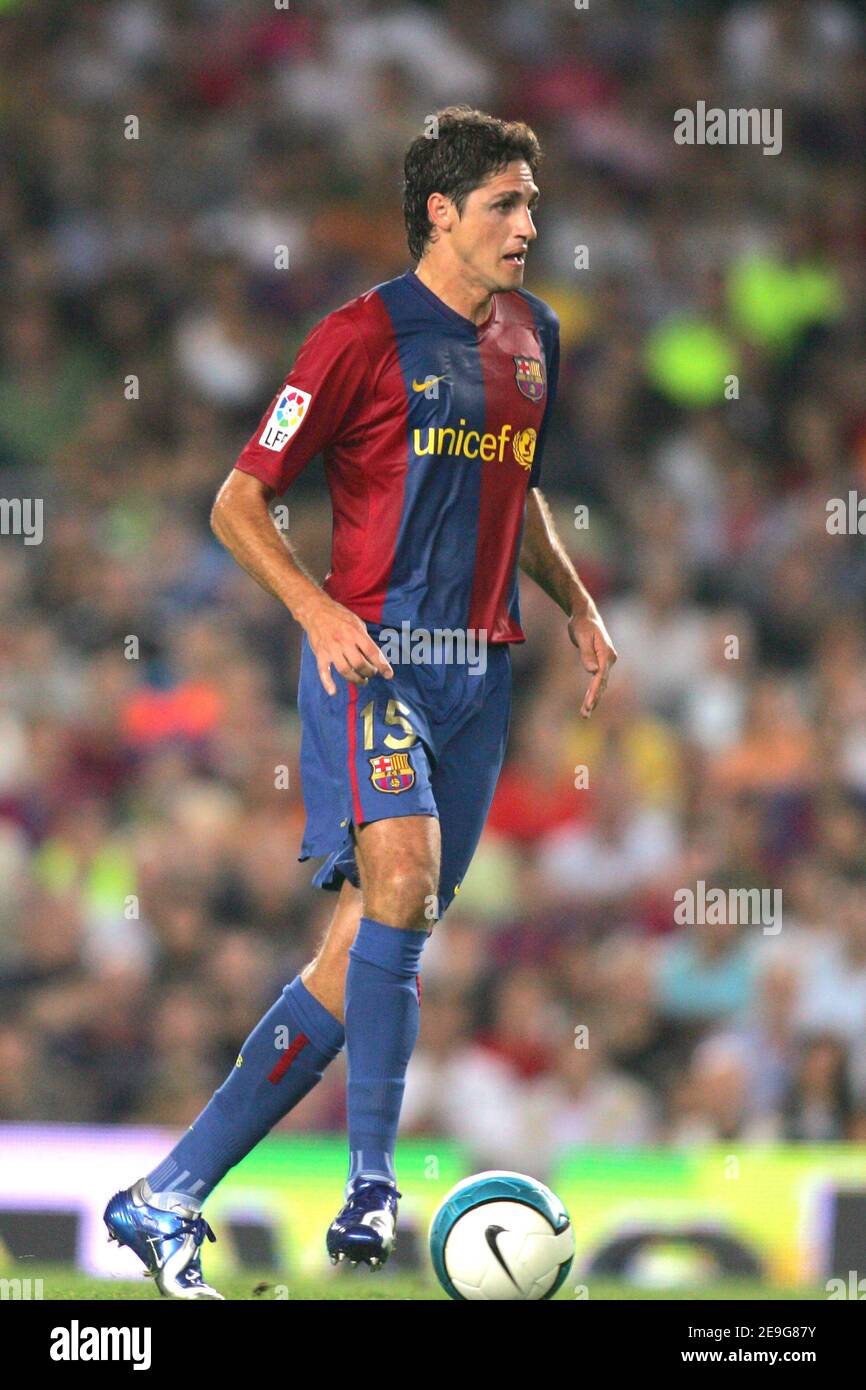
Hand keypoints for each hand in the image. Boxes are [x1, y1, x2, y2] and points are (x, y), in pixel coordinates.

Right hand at [300, 593, 393, 695]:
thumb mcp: (357, 621)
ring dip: (355, 679)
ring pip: (345, 670)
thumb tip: (373, 654)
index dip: (382, 665)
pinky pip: (323, 671)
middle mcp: (344, 642)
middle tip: (371, 673)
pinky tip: (333, 692)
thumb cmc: (339, 615)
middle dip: (369, 672)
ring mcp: (331, 649)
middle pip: (360, 664)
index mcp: (356, 633)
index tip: (389, 675)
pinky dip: (328, 683)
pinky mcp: (320, 654)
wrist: (315, 610)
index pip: (373, 652)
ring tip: (361, 680)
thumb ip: (364, 638)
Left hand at [568, 604, 616, 718]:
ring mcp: (607, 661)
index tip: (588, 704)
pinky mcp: (601, 663)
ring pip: (601, 684)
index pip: (600, 676)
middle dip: (594, 699)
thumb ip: (586, 653)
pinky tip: (589, 704)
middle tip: (585, 714)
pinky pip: (598, 680)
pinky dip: (594, 692)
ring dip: (594, 699)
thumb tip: (592, 671)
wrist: (585, 615)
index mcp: (606, 652)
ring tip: (585, 714)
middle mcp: (609, 658)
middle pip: (602, 682)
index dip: (594, 691)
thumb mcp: (582, 636)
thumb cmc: (582, 623)